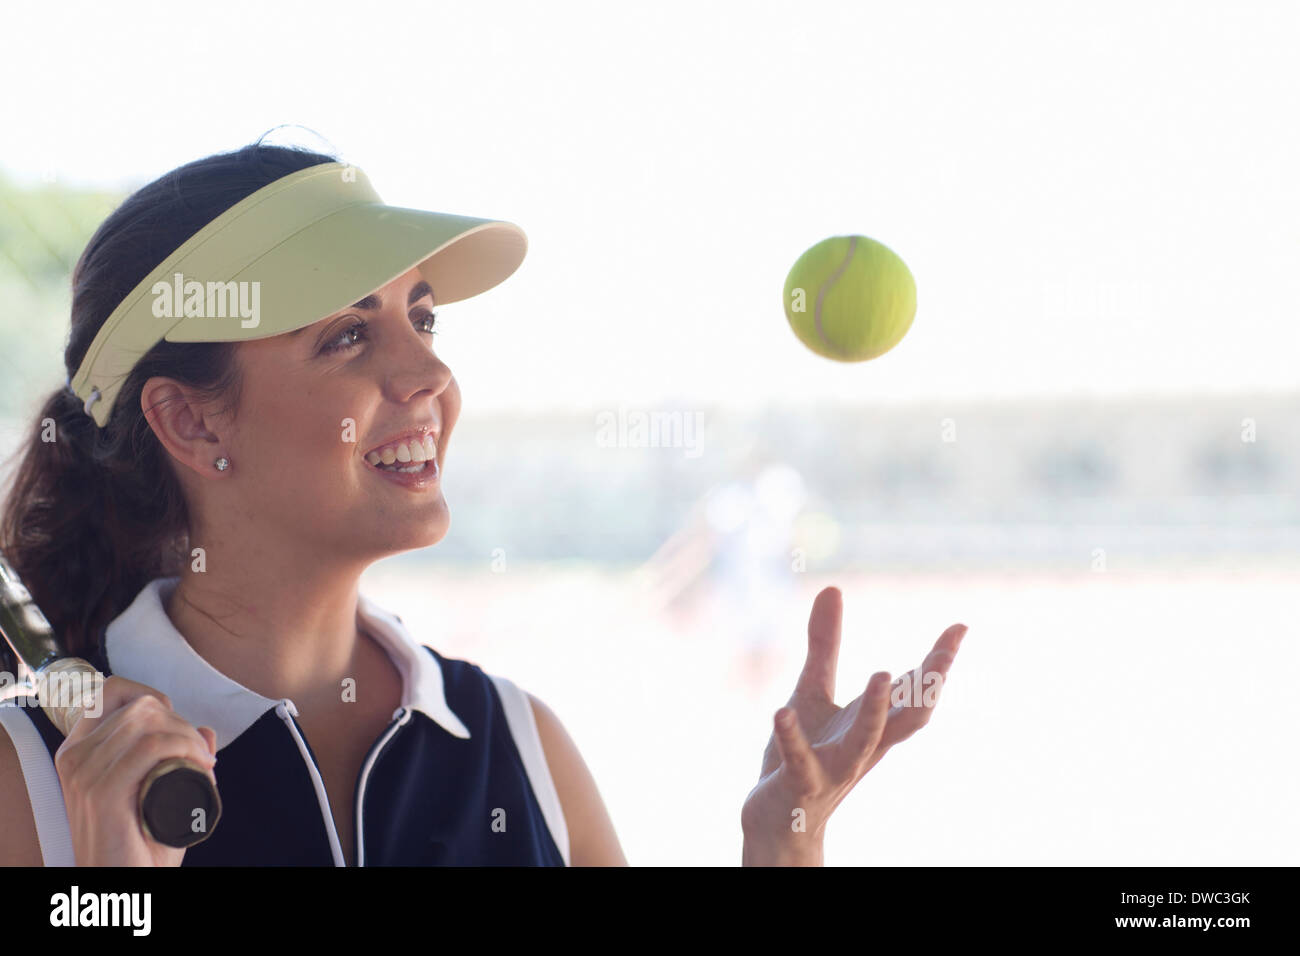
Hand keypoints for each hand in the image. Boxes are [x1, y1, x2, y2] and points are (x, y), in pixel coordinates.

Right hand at [54, 675, 217, 866]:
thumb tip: (207, 731)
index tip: (175, 722)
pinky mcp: (101, 791)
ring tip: (203, 762)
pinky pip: (152, 746)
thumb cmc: (140, 844)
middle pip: (140, 706)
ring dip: (188, 736)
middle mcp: (75, 757)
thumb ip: (180, 759)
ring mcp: (84, 773)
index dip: (151, 696)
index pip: (110, 691)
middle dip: (181, 722)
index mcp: (78, 751)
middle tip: (199, 754)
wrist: (124, 886)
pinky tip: (201, 763)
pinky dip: (186, 747)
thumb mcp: (159, 792)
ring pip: (149, 721)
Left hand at [740, 586, 966, 864]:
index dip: (938, 662)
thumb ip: (825, 643)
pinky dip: (791, 736)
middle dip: (928, 686)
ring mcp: (835, 766)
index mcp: (872, 723)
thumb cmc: (806, 752)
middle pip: (908, 718)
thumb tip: (833, 588)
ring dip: (875, 709)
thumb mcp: (813, 690)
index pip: (914, 691)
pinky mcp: (800, 782)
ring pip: (864, 741)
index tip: (960, 628)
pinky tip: (782, 713)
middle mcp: (864, 746)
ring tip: (882, 673)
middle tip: (945, 653)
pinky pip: (798, 760)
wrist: (780, 819)